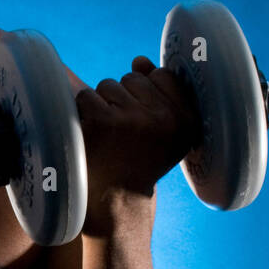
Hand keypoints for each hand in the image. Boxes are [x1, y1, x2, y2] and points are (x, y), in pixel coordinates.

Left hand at [75, 57, 202, 234]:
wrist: (114, 207)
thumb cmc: (137, 166)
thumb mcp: (162, 134)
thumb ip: (157, 93)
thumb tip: (139, 60)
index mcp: (187, 121)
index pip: (162, 76)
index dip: (145, 95)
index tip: (140, 126)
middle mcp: (164, 119)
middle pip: (133, 78)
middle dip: (122, 101)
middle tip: (121, 137)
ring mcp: (131, 119)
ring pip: (108, 85)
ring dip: (101, 107)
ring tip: (106, 140)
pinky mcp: (101, 122)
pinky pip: (86, 96)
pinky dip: (82, 114)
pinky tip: (91, 138)